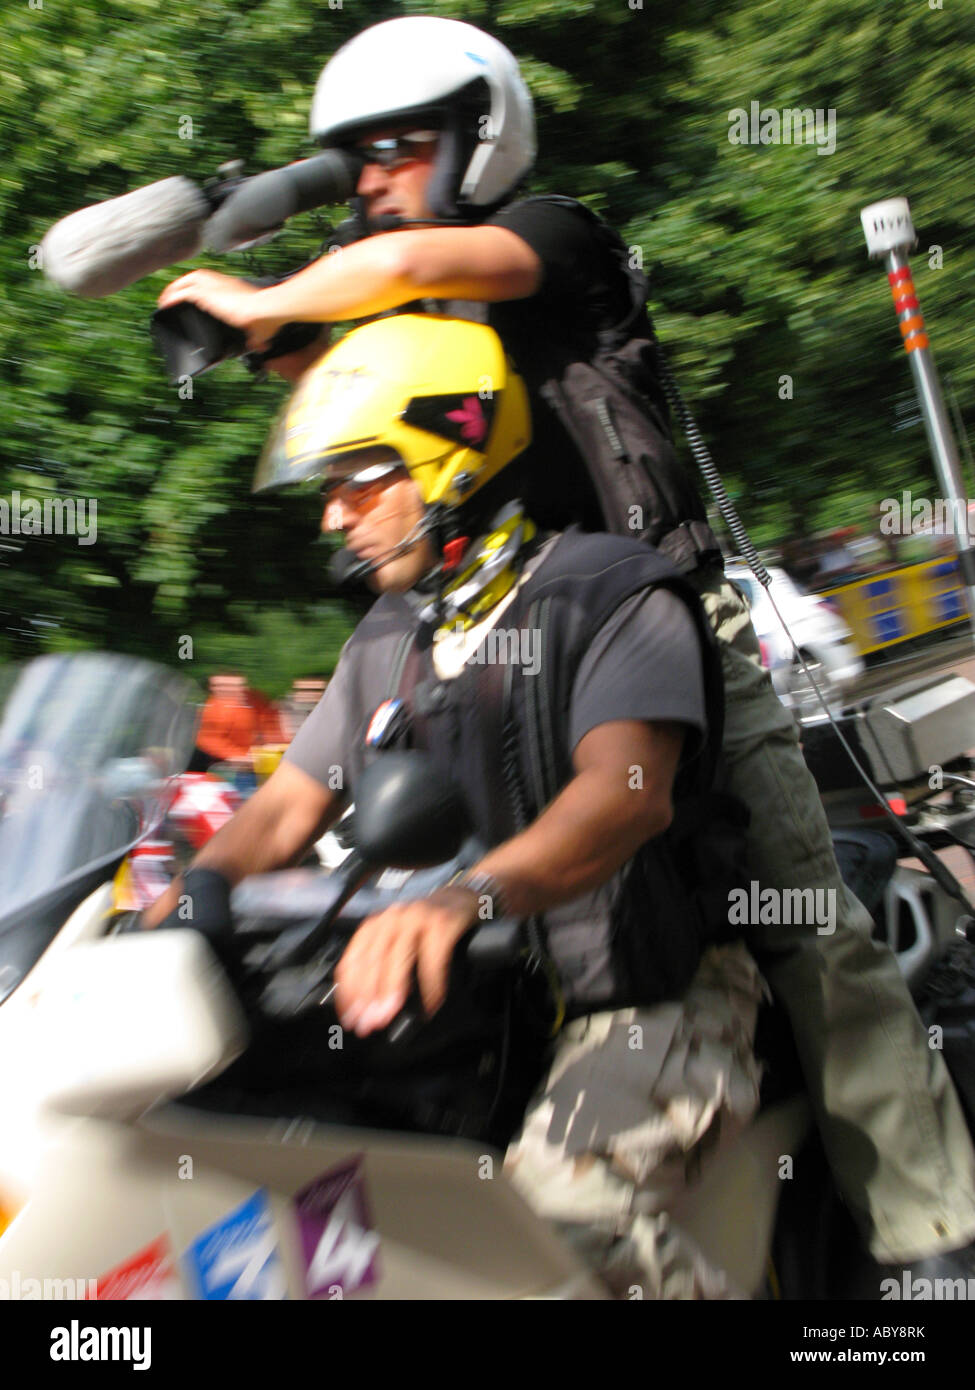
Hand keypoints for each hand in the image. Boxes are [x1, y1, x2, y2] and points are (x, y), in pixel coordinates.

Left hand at [157, 271, 283, 350]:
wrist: (266, 310)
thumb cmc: (267, 318)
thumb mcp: (260, 330)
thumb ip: (257, 337)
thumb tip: (260, 347)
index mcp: (233, 288)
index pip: (211, 283)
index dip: (201, 289)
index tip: (194, 299)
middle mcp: (221, 283)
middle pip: (195, 278)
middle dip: (182, 286)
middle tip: (172, 297)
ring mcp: (212, 286)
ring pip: (185, 282)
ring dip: (173, 290)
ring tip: (165, 301)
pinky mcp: (205, 293)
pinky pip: (181, 293)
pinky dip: (172, 298)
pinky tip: (165, 306)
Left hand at [333, 886, 479, 1037]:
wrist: (461, 900)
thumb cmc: (426, 927)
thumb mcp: (397, 940)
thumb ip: (382, 965)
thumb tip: (372, 1007)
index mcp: (375, 926)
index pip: (352, 961)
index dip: (349, 993)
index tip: (351, 1017)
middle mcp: (392, 919)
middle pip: (372, 962)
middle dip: (369, 997)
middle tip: (370, 1023)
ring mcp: (416, 918)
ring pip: (398, 959)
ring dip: (392, 991)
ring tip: (391, 1014)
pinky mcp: (441, 923)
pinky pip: (433, 959)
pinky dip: (431, 985)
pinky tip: (431, 1002)